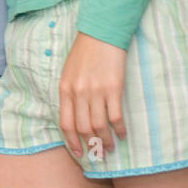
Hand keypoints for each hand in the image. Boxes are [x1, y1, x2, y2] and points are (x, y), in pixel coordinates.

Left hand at [58, 32, 128, 162]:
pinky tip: (123, 134)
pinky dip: (120, 129)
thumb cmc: (84, 53)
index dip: (72, 141)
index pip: (66, 123)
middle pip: (84, 128)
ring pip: (100, 126)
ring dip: (106, 141)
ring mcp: (96, 91)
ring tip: (110, 147)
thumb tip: (74, 117)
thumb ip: (69, 94)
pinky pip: (116, 116)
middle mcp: (79, 93)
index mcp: (65, 89)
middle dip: (91, 145)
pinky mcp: (114, 88)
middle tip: (99, 154)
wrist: (101, 34)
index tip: (79, 153)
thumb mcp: (68, 73)